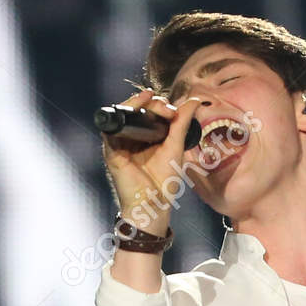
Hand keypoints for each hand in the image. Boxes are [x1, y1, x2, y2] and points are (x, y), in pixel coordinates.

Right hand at [100, 88, 206, 237]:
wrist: (154, 205)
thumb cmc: (164, 182)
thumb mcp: (176, 147)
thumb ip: (182, 123)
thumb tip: (194, 100)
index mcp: (146, 137)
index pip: (149, 112)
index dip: (159, 104)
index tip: (173, 109)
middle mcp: (131, 138)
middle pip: (135, 109)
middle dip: (149, 102)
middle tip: (164, 107)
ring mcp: (120, 144)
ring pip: (122, 114)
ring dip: (135, 103)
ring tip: (149, 100)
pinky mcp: (111, 151)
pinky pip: (111, 129)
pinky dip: (121, 116)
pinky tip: (134, 111)